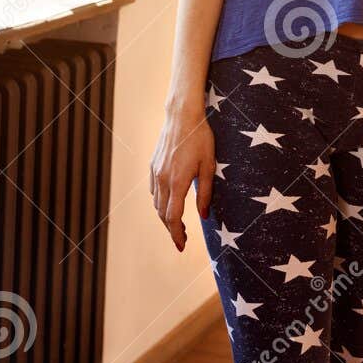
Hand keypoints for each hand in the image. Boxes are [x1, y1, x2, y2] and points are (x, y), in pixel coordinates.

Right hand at [149, 104, 215, 251]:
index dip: (177, 235)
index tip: (181, 246)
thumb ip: (206, 193)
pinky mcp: (153, 165)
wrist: (183, 116)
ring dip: (165, 216)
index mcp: (177, 183)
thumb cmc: (201, 139)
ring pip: (156, 203)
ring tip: (177, 223)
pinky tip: (168, 202)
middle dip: (171, 229)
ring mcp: (155, 172)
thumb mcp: (209, 166)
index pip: (173, 218)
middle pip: (162, 214)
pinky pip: (153, 190)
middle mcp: (163, 180)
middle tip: (182, 239)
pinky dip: (159, 202)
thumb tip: (203, 216)